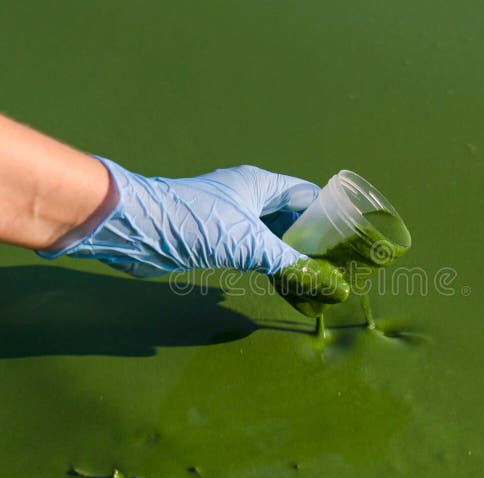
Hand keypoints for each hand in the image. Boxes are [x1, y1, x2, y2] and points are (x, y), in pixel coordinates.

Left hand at [38, 157, 349, 310]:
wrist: (135, 228)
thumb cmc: (193, 222)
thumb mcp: (248, 243)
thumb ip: (290, 264)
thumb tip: (331, 285)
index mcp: (260, 185)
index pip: (308, 197)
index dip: (330, 218)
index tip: (348, 244)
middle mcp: (248, 198)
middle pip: (292, 219)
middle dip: (313, 245)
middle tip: (335, 271)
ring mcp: (231, 218)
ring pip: (272, 238)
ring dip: (290, 260)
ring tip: (315, 285)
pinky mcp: (216, 240)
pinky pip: (252, 253)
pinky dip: (269, 268)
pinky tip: (283, 287)